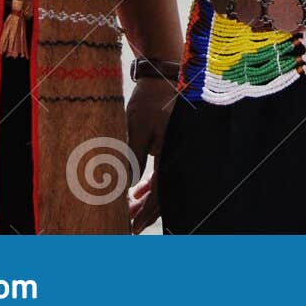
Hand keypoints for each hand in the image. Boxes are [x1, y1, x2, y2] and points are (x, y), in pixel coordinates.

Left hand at [126, 76, 176, 234]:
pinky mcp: (170, 145)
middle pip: (164, 192)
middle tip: (128, 226)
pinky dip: (150, 184)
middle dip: (146, 211)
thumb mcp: (135, 128)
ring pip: (163, 183)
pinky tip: (138, 192)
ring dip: (147, 199)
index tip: (132, 227)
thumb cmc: (148, 102)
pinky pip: (163, 172)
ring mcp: (175, 150)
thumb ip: (133, 157)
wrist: (160, 78)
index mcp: (171, 152)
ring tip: (130, 212)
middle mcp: (177, 154)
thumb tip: (130, 187)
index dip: (146, 212)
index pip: (160, 192)